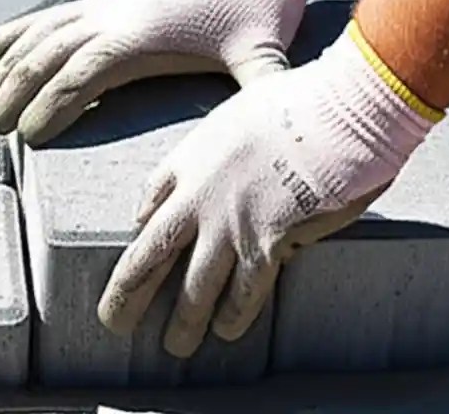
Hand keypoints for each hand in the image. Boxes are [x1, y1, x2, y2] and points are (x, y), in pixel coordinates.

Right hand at [0, 0, 326, 144]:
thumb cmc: (259, 9)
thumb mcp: (264, 55)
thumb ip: (263, 93)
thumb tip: (275, 140)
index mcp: (140, 37)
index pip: (79, 75)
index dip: (49, 106)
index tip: (27, 137)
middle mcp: (112, 17)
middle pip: (47, 55)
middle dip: (16, 92)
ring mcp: (107, 4)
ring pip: (42, 35)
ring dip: (11, 66)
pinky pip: (52, 17)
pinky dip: (22, 33)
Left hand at [97, 19, 443, 357]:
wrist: (336, 110)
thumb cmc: (304, 101)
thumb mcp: (245, 102)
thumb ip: (234, 131)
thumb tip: (235, 146)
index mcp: (191, 158)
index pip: (151, 196)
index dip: (143, 222)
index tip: (138, 235)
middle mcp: (198, 196)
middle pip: (149, 255)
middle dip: (127, 294)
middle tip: (112, 321)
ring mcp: (228, 223)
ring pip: (193, 287)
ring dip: (183, 321)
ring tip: (175, 347)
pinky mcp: (266, 242)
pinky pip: (244, 291)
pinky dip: (235, 315)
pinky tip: (226, 333)